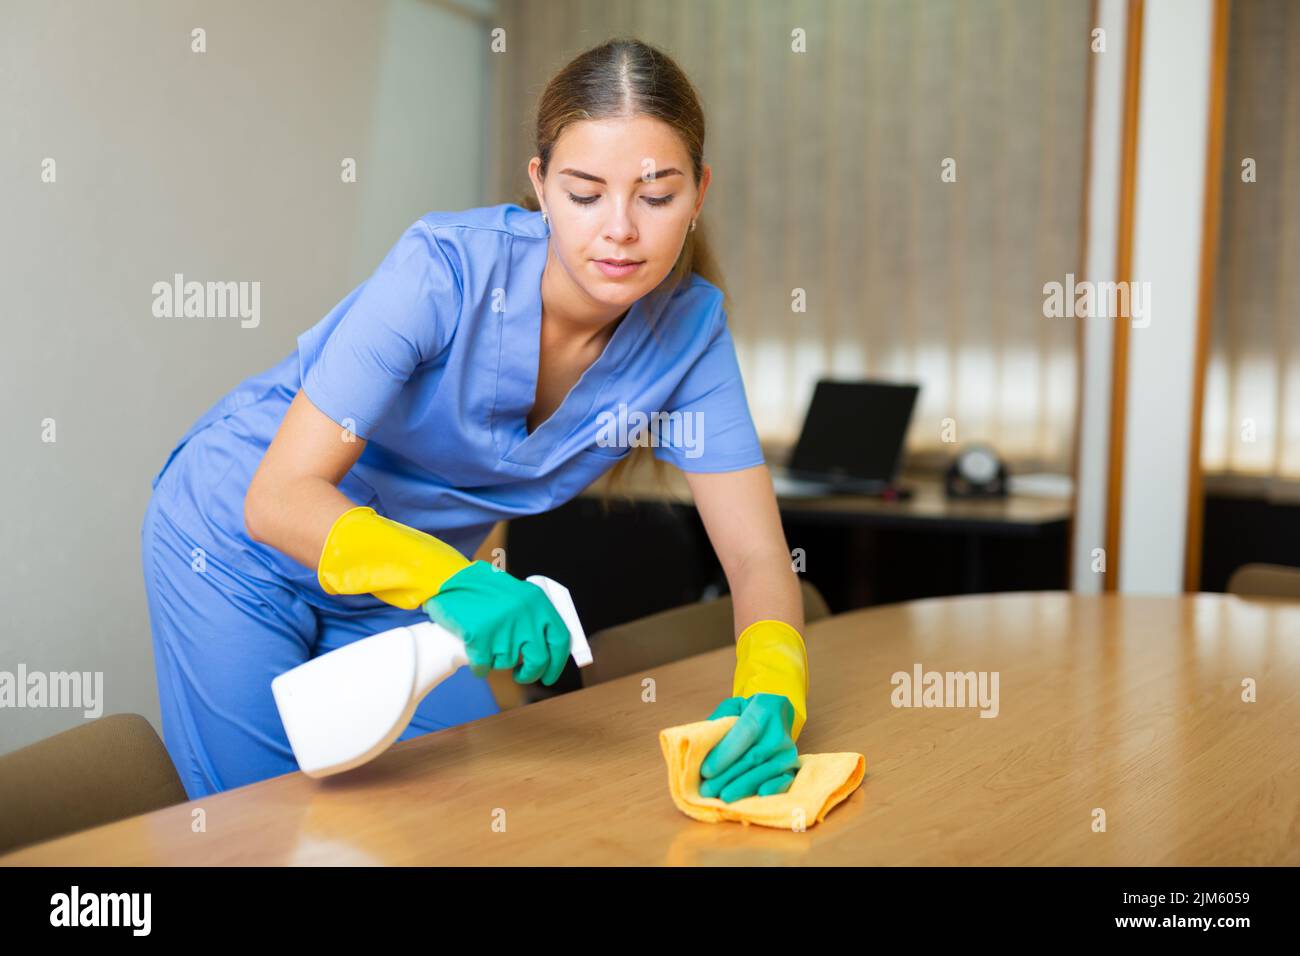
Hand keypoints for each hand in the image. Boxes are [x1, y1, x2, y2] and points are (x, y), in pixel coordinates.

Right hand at [422, 561, 570, 684]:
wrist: (450, 580)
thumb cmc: (484, 590)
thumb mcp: (518, 595)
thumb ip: (534, 617)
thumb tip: (548, 651)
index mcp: (538, 602)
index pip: (560, 640)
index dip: (557, 663)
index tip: (550, 676)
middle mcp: (525, 615)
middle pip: (538, 660)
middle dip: (530, 674)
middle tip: (522, 676)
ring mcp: (503, 627)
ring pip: (507, 662)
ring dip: (497, 659)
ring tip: (487, 642)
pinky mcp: (480, 637)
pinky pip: (484, 667)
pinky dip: (479, 667)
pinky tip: (475, 656)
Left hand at [699, 693, 799, 801]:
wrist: (776, 713)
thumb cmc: (746, 713)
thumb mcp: (732, 707)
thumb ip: (718, 722)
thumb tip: (700, 746)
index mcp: (763, 709)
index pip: (744, 733)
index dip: (725, 753)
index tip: (706, 771)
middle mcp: (778, 731)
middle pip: (753, 756)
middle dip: (728, 776)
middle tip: (707, 791)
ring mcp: (787, 750)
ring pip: (765, 770)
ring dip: (743, 787)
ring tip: (724, 798)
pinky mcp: (793, 766)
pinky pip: (784, 779)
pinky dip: (774, 788)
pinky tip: (760, 795)